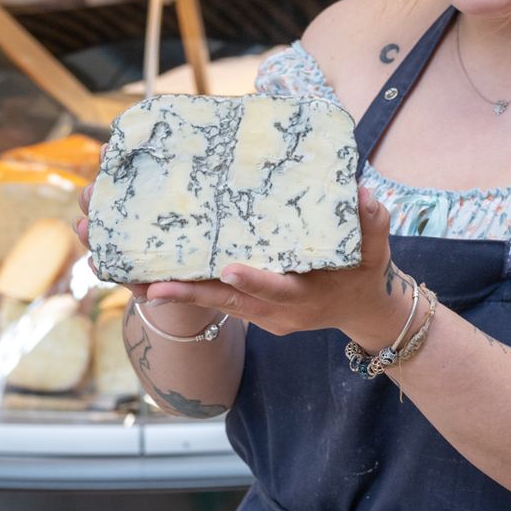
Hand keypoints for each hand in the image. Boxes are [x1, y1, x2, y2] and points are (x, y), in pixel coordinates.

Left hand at [132, 187, 409, 342]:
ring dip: (176, 294)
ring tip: (134, 281)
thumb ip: (372, 223)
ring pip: (213, 306)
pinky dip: (186, 290)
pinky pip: (213, 302)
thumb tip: (363, 193)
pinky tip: (151, 277)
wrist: (360, 311)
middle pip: (229, 304)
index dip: (254, 281)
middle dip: (192, 295)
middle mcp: (277, 313)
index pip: (277, 289)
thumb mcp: (377, 250)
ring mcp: (260, 316)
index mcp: (305, 297)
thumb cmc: (366, 273)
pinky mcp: (248, 311)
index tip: (229, 270)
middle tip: (154, 287)